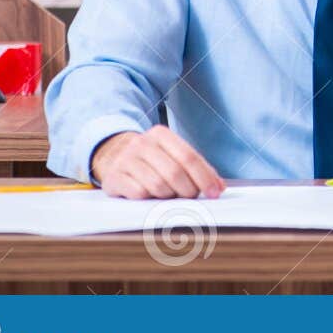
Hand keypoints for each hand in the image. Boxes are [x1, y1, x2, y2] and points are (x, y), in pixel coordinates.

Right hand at [90, 125, 224, 199]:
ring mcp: (126, 159)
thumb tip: (219, 188)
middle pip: (174, 172)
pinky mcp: (113, 177)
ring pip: (157, 185)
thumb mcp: (172, 155)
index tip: (214, 193)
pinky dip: (149, 199)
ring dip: (168, 196)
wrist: (112, 155)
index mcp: (161, 134)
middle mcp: (142, 143)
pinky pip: (138, 193)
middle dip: (188, 190)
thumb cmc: (151, 159)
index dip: (204, 177)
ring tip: (168, 195)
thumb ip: (197, 168)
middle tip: (190, 197)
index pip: (189, 157)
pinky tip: (149, 196)